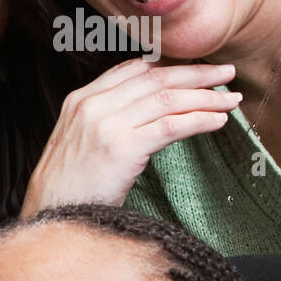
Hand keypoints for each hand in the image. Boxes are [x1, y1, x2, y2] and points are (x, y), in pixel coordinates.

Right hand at [21, 59, 239, 214]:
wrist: (51, 214)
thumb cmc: (67, 185)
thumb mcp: (76, 140)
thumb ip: (102, 118)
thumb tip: (140, 111)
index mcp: (80, 100)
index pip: (132, 69)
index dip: (169, 66)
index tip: (195, 69)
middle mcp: (92, 106)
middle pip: (155, 78)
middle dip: (196, 74)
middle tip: (226, 73)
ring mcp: (106, 125)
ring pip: (168, 99)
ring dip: (206, 97)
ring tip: (230, 100)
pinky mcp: (122, 148)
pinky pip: (170, 126)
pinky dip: (198, 120)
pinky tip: (217, 122)